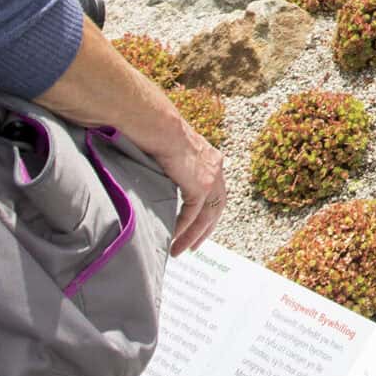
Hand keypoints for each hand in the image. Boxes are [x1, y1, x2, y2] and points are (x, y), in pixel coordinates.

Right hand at [156, 127, 228, 255]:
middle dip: (205, 230)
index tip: (198, 227)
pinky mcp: (199, 185)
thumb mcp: (173, 152)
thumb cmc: (158, 132)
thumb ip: (176, 168)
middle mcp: (216, 168)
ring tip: (179, 250)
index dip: (208, 212)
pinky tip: (174, 237)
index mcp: (211, 159)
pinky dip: (184, 227)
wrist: (159, 125)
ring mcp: (210, 177)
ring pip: (206, 215)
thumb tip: (164, 179)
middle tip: (193, 247)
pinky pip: (194, 213)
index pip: (215, 192)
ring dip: (193, 235)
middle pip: (217, 207)